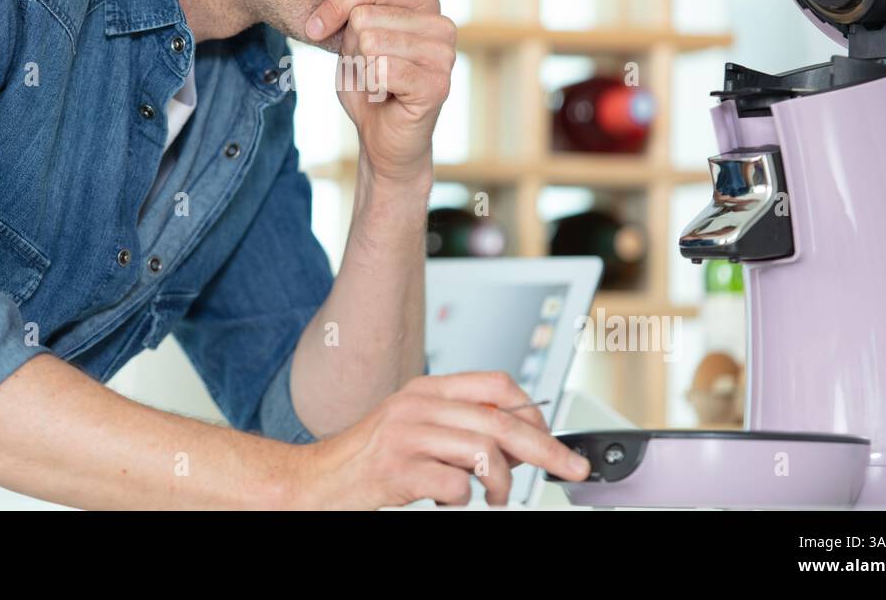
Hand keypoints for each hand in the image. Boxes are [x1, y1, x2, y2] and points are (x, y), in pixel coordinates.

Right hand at [286, 371, 591, 508]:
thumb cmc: (369, 458)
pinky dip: (461, 500)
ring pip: (484, 452)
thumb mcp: (414, 424)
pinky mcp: (397, 470)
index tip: (552, 439)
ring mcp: (406, 436)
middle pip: (502, 421)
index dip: (534, 411)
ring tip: (492, 497)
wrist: (316, 480)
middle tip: (570, 470)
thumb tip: (520, 439)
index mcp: (427, 389)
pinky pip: (454, 485)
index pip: (496, 384)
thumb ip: (459, 422)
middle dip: (547, 449)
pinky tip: (447, 500)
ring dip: (501, 483)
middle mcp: (418, 405)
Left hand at [304, 0, 455, 183]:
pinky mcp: (438, 85)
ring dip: (361, 70)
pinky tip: (385, 97)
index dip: (336, 4)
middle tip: (367, 71)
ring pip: (372, 41)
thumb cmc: (368, 86)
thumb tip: (350, 11)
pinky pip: (382, 70)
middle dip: (351, 48)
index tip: (315, 28)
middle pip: (366, 14)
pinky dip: (371, 87)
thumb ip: (354, 14)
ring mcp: (444, 54)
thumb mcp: (352, 40)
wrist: (382, 140)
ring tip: (378, 84)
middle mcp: (441, 23)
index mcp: (424, 3)